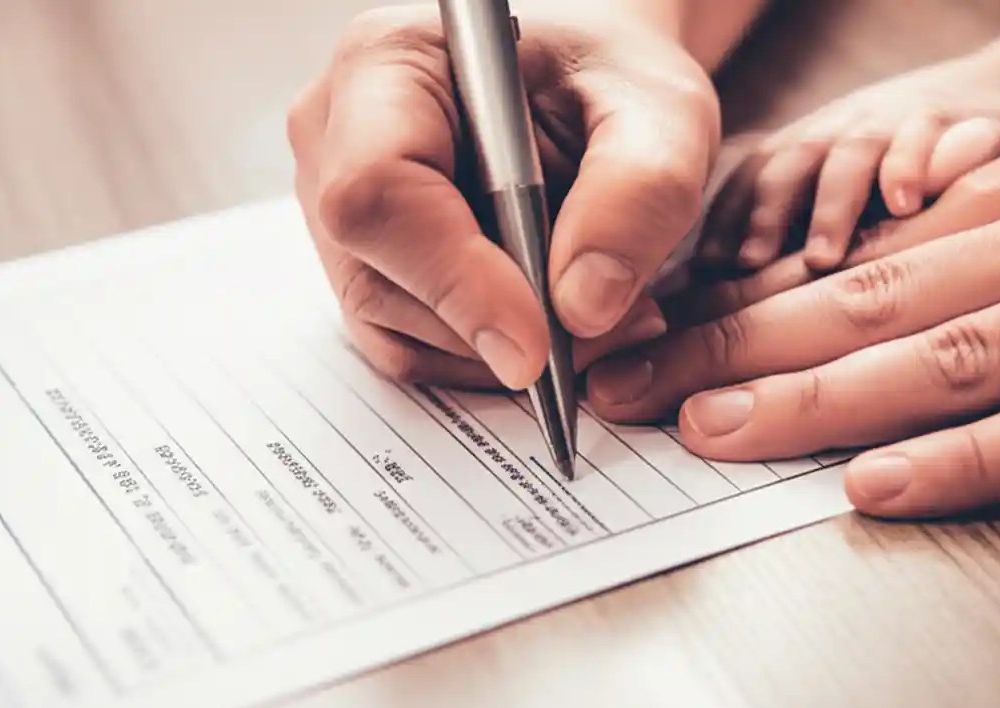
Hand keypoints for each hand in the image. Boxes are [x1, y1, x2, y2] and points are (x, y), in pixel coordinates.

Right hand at [288, 4, 717, 388]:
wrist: (596, 87)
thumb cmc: (615, 77)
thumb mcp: (661, 112)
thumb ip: (639, 193)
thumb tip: (582, 308)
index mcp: (388, 62)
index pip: (376, 194)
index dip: (455, 282)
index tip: (540, 344)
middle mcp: (338, 135)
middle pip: (380, 277)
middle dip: (498, 326)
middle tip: (614, 322)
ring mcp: (338, 208)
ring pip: (396, 328)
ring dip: (502, 350)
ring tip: (601, 311)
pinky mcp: (369, 265)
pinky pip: (411, 345)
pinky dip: (489, 354)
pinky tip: (556, 316)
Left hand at [590, 106, 999, 517]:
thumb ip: (972, 228)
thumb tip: (857, 279)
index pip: (848, 265)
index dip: (743, 309)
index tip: (659, 343)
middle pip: (862, 304)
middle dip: (735, 350)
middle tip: (636, 387)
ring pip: (942, 359)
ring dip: (816, 398)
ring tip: (717, 431)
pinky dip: (969, 460)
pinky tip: (881, 486)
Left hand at [698, 56, 999, 271]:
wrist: (987, 97)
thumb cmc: (893, 174)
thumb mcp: (838, 199)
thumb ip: (787, 241)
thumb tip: (709, 300)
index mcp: (800, 157)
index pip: (747, 185)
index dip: (723, 226)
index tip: (701, 276)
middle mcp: (836, 136)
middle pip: (787, 168)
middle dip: (763, 216)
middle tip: (744, 266)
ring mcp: (893, 125)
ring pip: (850, 156)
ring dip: (831, 206)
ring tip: (821, 259)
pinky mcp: (956, 120)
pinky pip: (926, 135)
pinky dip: (910, 164)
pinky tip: (904, 204)